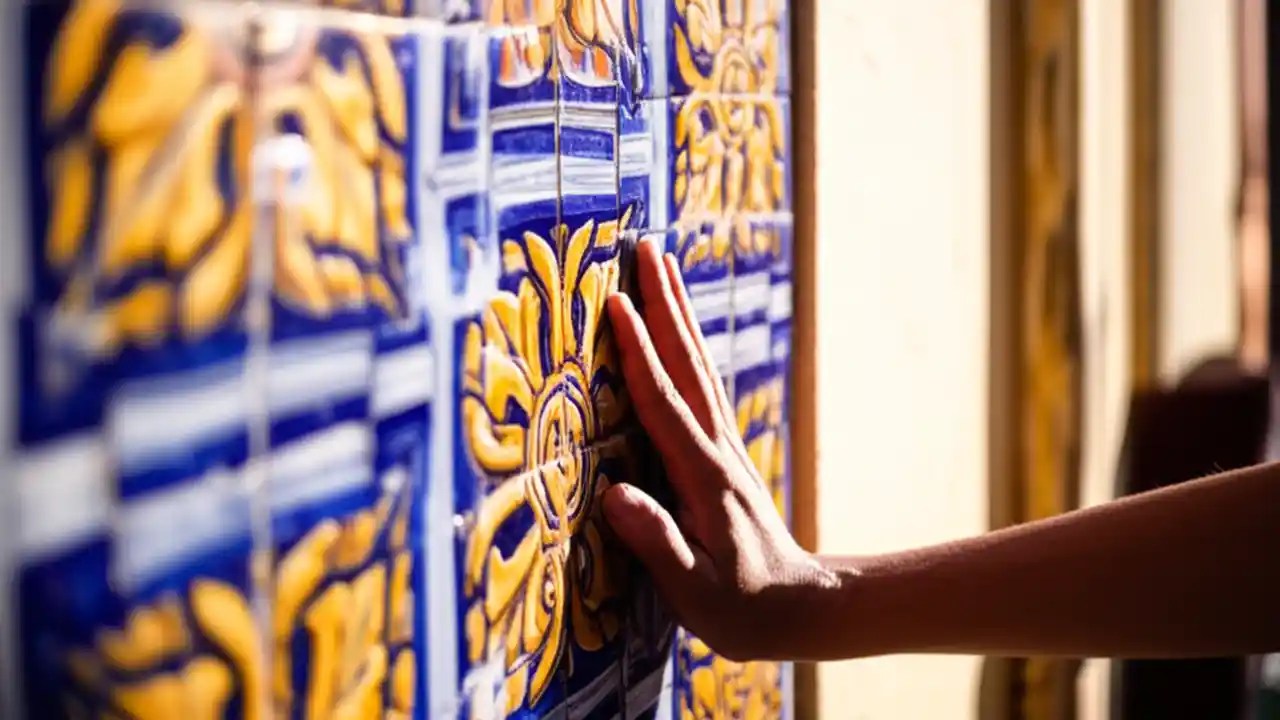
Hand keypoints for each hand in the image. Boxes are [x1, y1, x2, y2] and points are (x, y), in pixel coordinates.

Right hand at [602, 238, 838, 661]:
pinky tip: (677, 333)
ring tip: (662, 267)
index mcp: (704, 477)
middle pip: (687, 364)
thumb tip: (614, 495)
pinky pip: (701, 386)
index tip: (616, 303)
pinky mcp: (725, 454)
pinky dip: (686, 348)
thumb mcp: (695, 591)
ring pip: (698, 366)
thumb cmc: (745, 608)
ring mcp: (725, 447)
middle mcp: (717, 450)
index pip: (663, 403)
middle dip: (665, 304)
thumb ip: (657, 543)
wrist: (806, 608)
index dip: (637, 353)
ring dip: (678, 314)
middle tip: (646, 248)